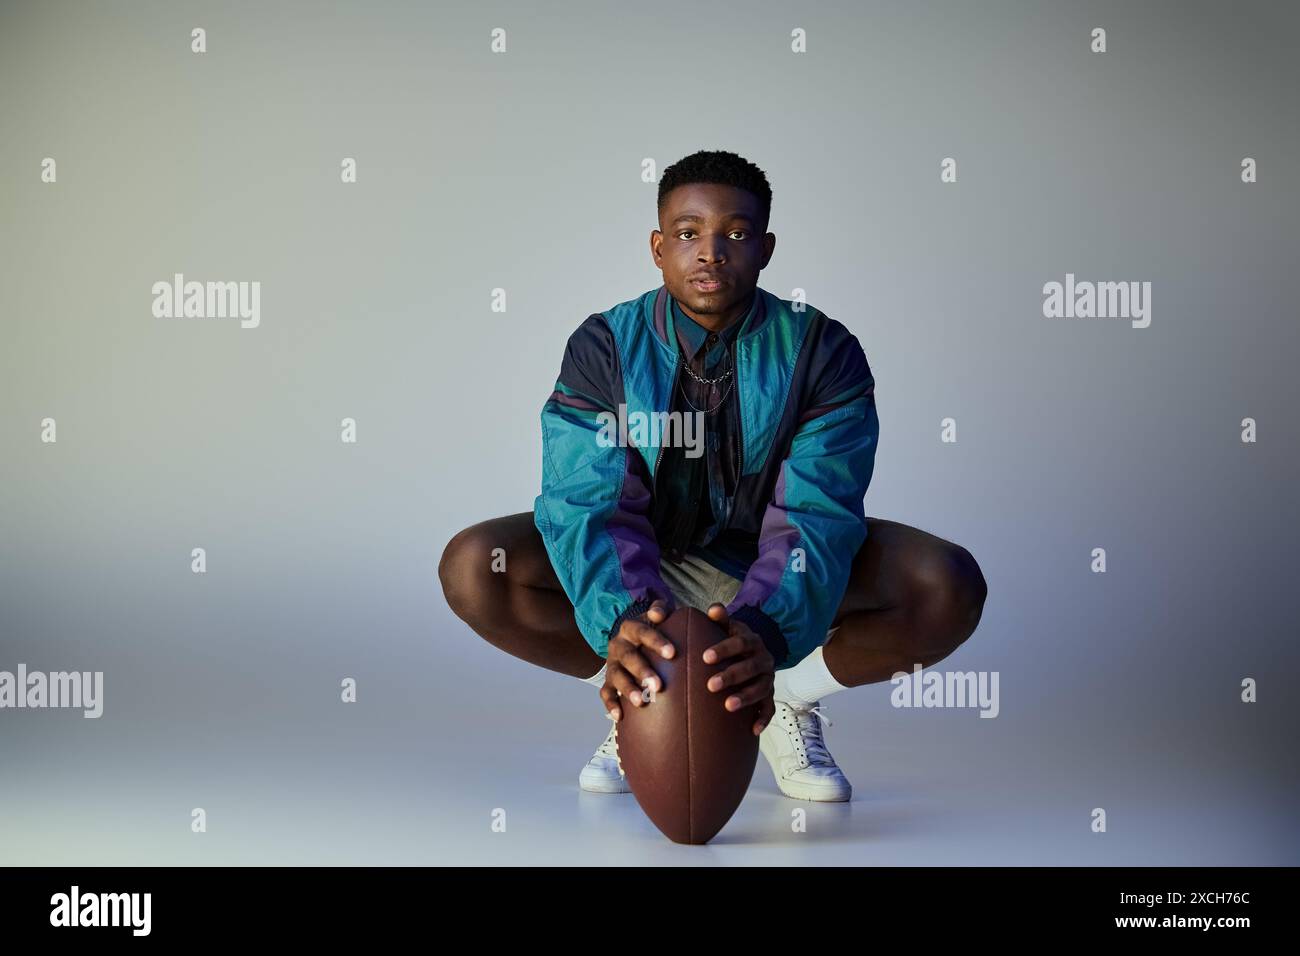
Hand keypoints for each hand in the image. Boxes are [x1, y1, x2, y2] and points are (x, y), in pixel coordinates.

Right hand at [600, 599, 674, 721]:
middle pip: (628, 657)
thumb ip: (661, 610)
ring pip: (616, 676)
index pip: (642, 631)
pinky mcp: (608, 680)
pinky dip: (611, 705)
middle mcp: (619, 645)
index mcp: (631, 628)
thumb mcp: (658, 615)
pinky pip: (606, 693)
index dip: (656, 641)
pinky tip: (620, 717)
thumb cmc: (654, 629)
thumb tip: (658, 614)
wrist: (631, 639)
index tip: (672, 653)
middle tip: (658, 686)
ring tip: (641, 702)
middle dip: (642, 671)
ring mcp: (612, 664)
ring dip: (627, 689)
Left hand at [703, 603, 775, 735]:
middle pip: (750, 667)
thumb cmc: (733, 641)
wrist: (755, 653)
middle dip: (731, 676)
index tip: (705, 657)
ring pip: (761, 689)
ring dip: (745, 697)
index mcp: (752, 640)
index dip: (724, 649)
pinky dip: (763, 719)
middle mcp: (763, 659)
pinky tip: (753, 729)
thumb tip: (713, 609)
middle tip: (710, 685)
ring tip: (728, 706)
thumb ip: (720, 618)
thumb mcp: (728, 627)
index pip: (740, 642)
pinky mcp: (770, 694)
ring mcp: (768, 678)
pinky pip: (770, 708)